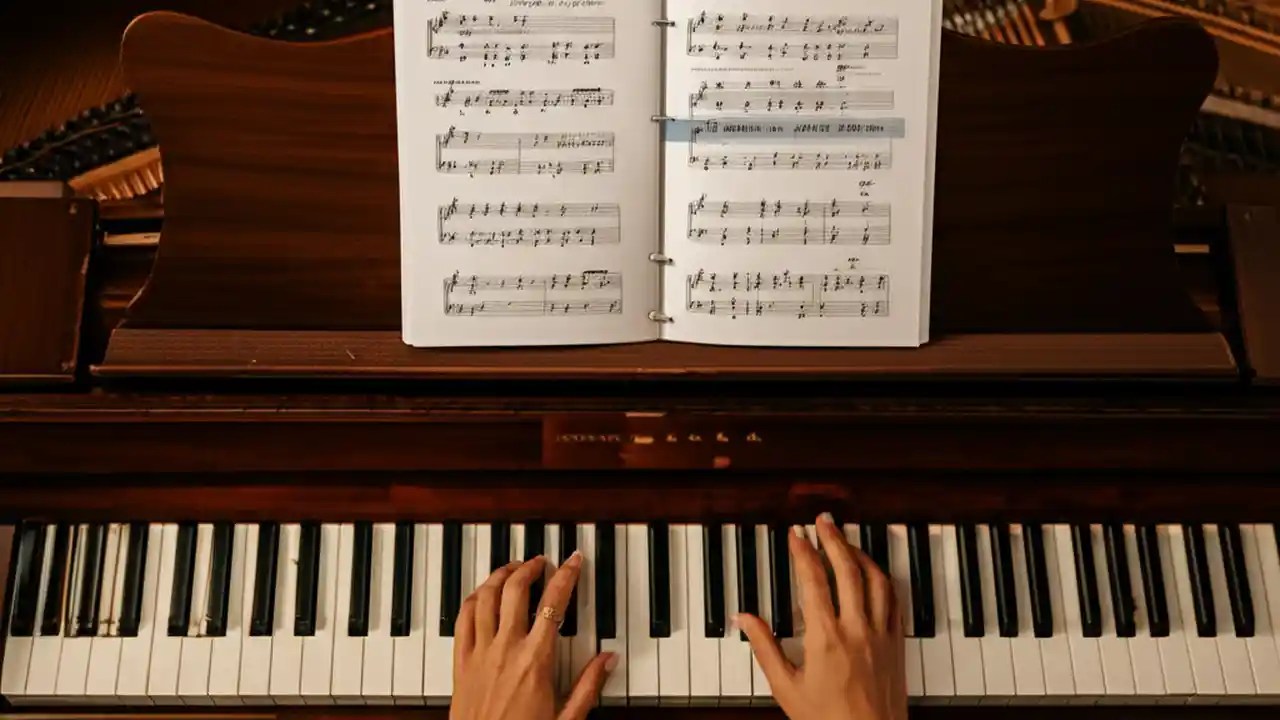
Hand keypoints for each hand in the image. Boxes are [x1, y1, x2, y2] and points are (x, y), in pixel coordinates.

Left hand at [449, 551, 615, 719]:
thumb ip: (588, 686)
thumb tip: (608, 659)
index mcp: (535, 661)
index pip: (553, 603)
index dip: (566, 575)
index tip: (574, 561)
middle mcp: (505, 650)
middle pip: (515, 589)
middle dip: (530, 567)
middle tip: (541, 561)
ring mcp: (479, 653)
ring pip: (485, 596)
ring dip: (500, 575)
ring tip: (513, 568)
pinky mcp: (459, 663)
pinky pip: (462, 618)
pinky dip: (473, 598)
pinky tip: (481, 594)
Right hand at [738, 513, 907, 719]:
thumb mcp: (785, 688)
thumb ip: (764, 648)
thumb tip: (744, 619)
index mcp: (825, 639)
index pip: (813, 581)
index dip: (803, 552)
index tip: (796, 535)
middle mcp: (856, 630)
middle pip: (847, 570)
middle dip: (834, 539)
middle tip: (823, 521)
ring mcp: (880, 635)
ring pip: (875, 580)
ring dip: (860, 553)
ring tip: (846, 540)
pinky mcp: (896, 643)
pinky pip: (894, 600)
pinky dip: (882, 579)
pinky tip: (873, 572)